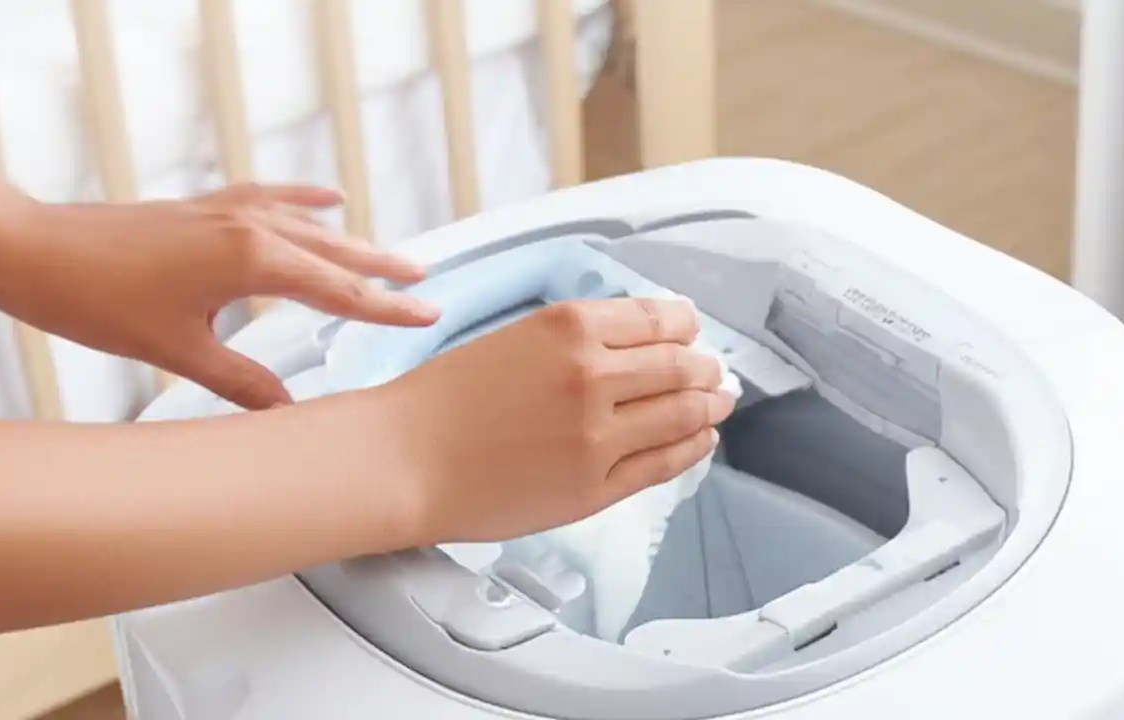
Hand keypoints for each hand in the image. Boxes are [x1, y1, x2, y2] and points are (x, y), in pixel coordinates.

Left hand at [0, 183, 440, 408]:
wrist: (34, 251)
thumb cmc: (98, 300)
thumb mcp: (179, 352)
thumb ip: (242, 383)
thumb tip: (288, 413)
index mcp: (251, 261)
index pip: (339, 290)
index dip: (387, 307)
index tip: (427, 314)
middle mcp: (249, 226)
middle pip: (336, 251)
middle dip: (383, 269)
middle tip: (426, 282)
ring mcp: (228, 210)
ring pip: (309, 226)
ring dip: (351, 243)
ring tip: (389, 256)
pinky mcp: (207, 207)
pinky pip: (272, 197)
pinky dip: (305, 200)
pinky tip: (328, 198)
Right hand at [373, 298, 737, 544]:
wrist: (404, 458)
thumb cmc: (442, 399)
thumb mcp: (513, 338)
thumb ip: (575, 339)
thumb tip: (637, 342)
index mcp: (569, 327)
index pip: (658, 318)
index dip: (685, 325)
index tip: (691, 329)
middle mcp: (593, 376)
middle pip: (681, 365)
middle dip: (705, 366)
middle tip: (714, 369)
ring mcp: (599, 436)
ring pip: (683, 413)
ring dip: (709, 405)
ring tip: (718, 401)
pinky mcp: (595, 487)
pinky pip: (665, 463)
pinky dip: (692, 447)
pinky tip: (699, 440)